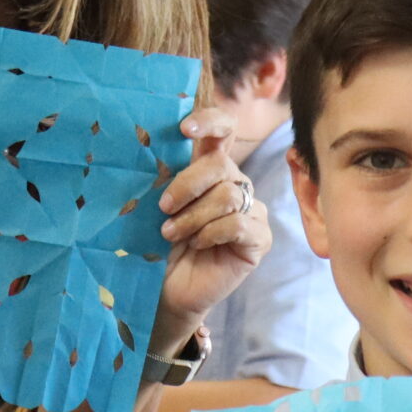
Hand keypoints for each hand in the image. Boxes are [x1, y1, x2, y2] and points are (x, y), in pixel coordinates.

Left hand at [150, 107, 271, 335]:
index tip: (184, 130)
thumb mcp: (158, 207)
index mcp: (212, 169)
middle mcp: (236, 184)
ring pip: (227, 196)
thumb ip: (165, 179)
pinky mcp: (259, 238)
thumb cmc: (161, 245)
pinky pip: (238, 224)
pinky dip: (210, 233)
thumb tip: (151, 153)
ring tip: (172, 234)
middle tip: (163, 207)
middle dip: (187, 185)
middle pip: (222, 165)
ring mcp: (252, 211)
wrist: (168, 289)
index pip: (224, 131)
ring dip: (193, 217)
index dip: (210, 122)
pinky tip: (198, 244)